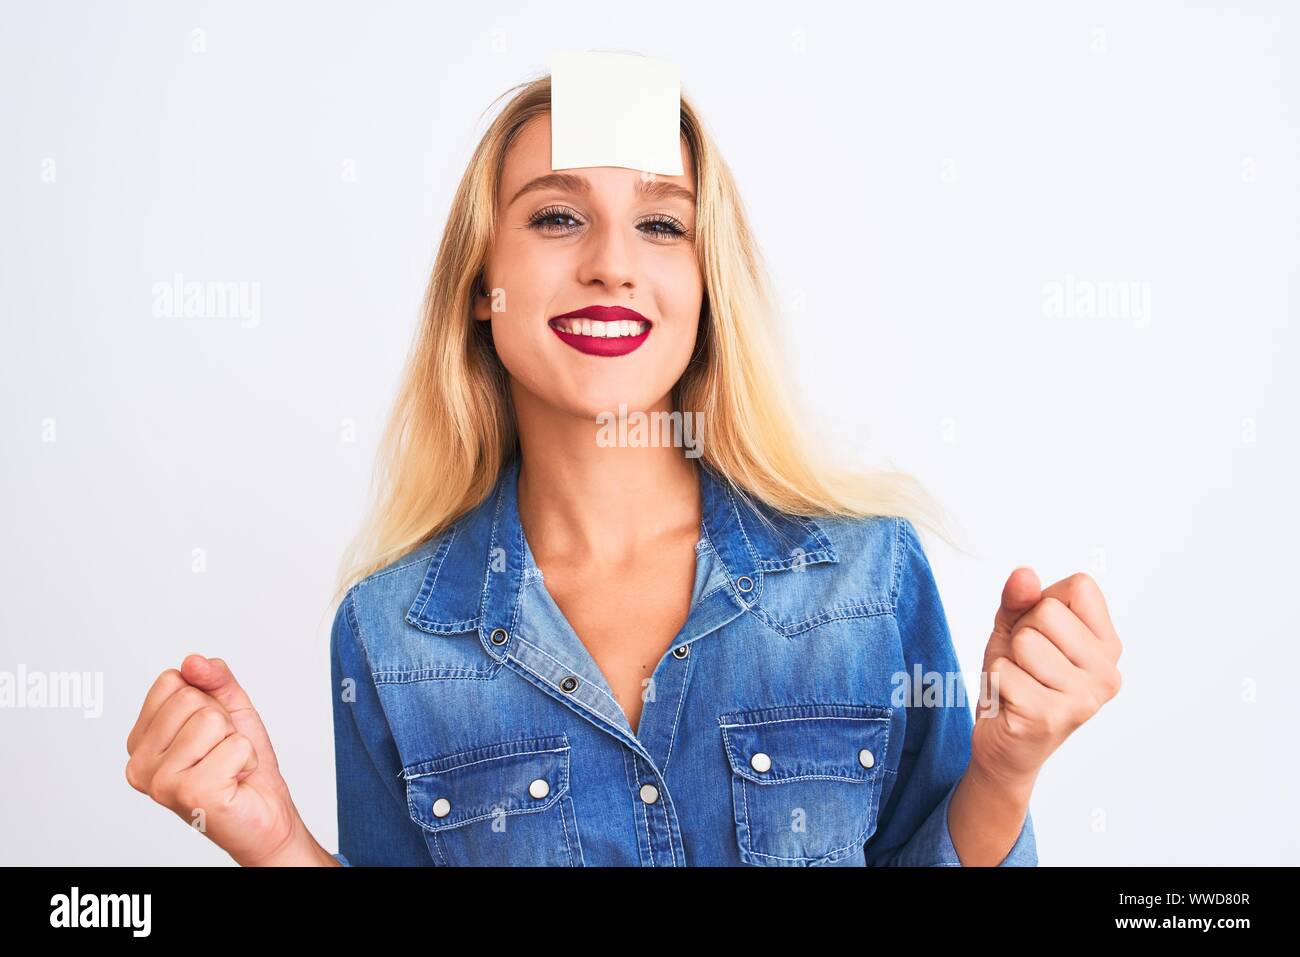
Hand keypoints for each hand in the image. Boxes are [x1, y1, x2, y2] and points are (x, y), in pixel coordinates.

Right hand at [125, 654, 330, 865]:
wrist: (265, 816)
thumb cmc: (242, 767)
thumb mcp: (230, 709)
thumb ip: (213, 678)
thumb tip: (193, 661)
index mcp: (141, 740)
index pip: (171, 681)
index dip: (205, 698)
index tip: (211, 731)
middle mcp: (140, 764)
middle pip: (190, 699)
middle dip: (222, 721)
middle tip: (222, 752)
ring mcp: (160, 783)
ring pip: (210, 720)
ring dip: (235, 741)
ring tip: (228, 767)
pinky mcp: (190, 794)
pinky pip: (234, 745)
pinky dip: (247, 759)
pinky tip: (235, 781)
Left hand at [970, 569, 1122, 789]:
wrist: (1003, 746)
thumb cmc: (1015, 681)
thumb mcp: (1014, 629)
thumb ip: (1019, 599)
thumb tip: (1024, 575)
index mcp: (1108, 646)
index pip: (1080, 586)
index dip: (1044, 602)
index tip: (1041, 635)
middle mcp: (1107, 673)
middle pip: (1047, 611)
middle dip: (1021, 633)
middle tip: (1024, 666)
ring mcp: (1084, 698)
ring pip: (1025, 641)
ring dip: (1007, 660)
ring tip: (1018, 683)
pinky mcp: (1050, 716)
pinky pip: (1003, 671)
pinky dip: (995, 683)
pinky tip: (1009, 703)